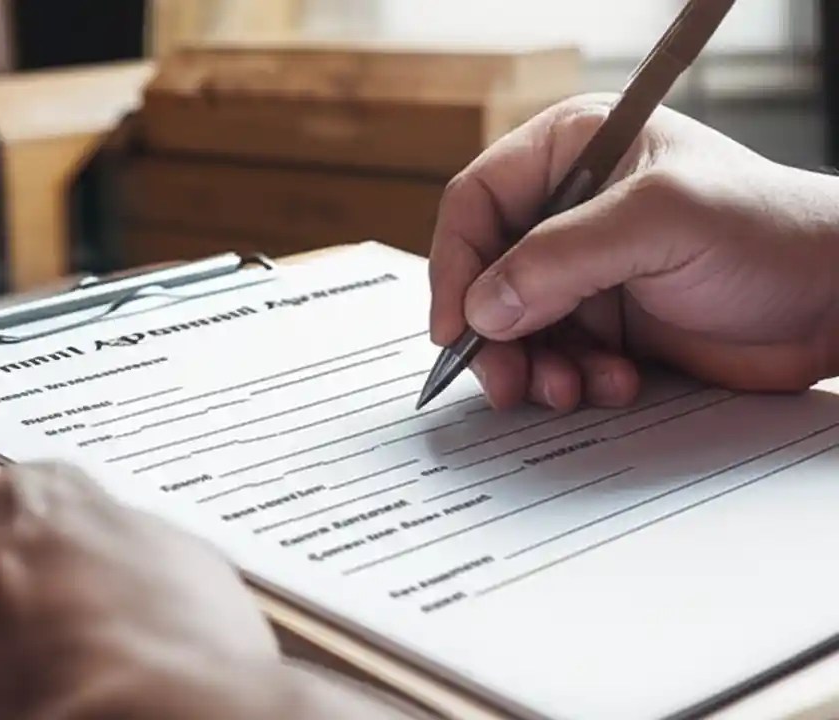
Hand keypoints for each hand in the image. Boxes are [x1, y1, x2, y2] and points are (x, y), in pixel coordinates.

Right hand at [428, 93, 838, 410]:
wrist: (837, 303)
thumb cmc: (770, 231)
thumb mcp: (660, 224)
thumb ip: (561, 258)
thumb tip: (482, 306)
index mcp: (572, 152)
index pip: (477, 202)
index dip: (456, 264)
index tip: (455, 324)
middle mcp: (569, 210)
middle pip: (486, 273)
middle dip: (493, 333)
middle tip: (506, 380)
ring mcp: (585, 270)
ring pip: (514, 326)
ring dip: (534, 366)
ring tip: (570, 388)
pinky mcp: (606, 322)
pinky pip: (554, 358)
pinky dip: (573, 381)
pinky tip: (616, 383)